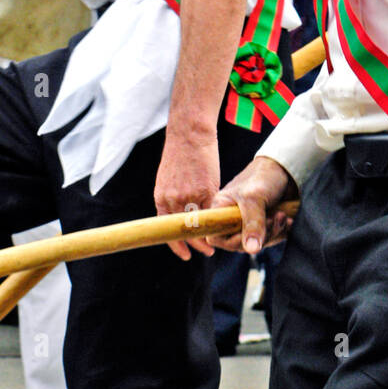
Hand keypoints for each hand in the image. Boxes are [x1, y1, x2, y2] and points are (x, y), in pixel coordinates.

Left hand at [153, 126, 219, 260]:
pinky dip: (220, 218)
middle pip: (186, 232)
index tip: (186, 255)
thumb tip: (185, 214)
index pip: (168, 231)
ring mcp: (189, 196)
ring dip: (211, 234)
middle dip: (197, 245)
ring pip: (201, 224)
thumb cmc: (181, 154)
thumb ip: (174, 198)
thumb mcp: (169, 179)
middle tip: (207, 251)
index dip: (178, 246)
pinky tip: (226, 221)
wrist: (189, 134)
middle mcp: (172, 201)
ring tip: (219, 238)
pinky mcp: (205, 189)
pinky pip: (214, 210)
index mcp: (161, 199)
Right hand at [206, 157, 298, 257]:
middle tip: (273, 220)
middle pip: (239, 244)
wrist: (287, 168)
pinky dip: (279, 232)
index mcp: (220, 208)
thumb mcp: (255, 198)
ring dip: (272, 233)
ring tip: (282, 216)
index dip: (231, 242)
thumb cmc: (264, 177)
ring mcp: (247, 221)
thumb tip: (251, 249)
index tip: (249, 235)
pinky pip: (268, 239)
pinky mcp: (262, 224)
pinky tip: (287, 221)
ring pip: (256, 243)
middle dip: (259, 236)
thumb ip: (252, 224)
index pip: (215, 236)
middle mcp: (230, 217)